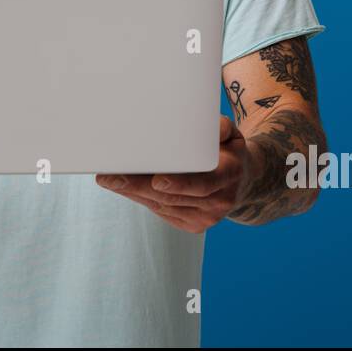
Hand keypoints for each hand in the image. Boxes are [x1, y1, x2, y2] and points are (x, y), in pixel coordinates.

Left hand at [96, 114, 252, 232]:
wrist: (242, 182)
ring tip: (109, 180)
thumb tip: (211, 125)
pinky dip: (142, 199)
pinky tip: (125, 188)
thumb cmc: (228, 152)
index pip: (204, 183)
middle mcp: (219, 201)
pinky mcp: (193, 225)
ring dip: (133, 193)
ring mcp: (206, 217)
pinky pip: (162, 212)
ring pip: (163, 206)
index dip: (180, 184)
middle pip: (173, 197)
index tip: (158, 180)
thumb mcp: (231, 135)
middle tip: (111, 177)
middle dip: (139, 186)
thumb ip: (221, 127)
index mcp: (230, 175)